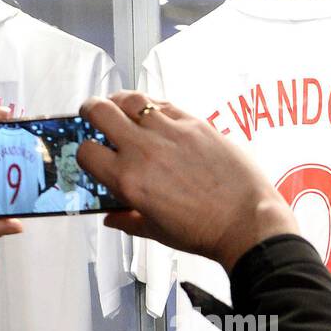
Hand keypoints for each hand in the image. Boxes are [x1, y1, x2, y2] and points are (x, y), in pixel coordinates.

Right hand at [76, 90, 298, 271]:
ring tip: (120, 109)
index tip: (91, 154)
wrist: (245, 221)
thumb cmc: (204, 231)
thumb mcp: (156, 231)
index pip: (86, 152)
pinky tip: (153, 115)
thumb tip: (111, 217)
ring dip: (119, 102)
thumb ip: (128, 220)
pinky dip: (151, 107)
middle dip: (90, 113)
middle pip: (99, 112)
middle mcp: (143, 150)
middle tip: (93, 117)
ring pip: (130, 99)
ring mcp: (169, 131)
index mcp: (128, 181)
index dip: (84, 152)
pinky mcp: (193, 122)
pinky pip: (162, 103)